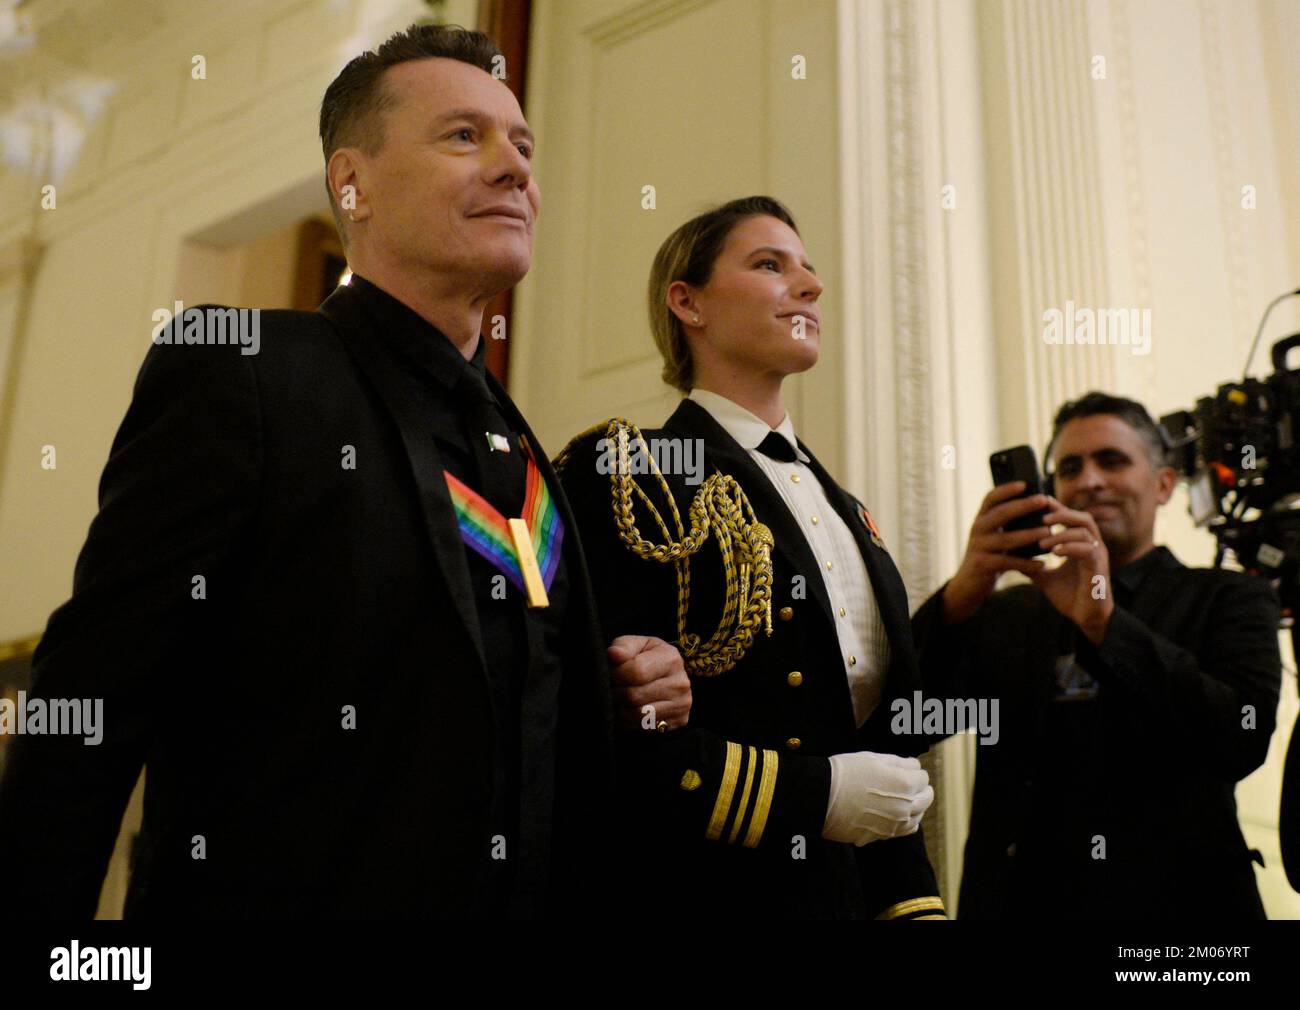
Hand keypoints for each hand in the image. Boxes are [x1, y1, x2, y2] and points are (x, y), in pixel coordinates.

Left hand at [607, 635, 691, 731]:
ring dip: (619, 708)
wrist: (667, 676)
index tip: (609, 673)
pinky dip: (628, 721)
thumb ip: (623, 647)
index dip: (616, 674)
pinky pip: (643, 727)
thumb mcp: (636, 645)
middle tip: (609, 688)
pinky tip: (626, 709)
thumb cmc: (646, 658)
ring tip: (615, 698)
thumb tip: (613, 654)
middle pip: (635, 695)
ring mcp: (681, 705)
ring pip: (637, 714)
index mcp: (671, 659)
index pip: (637, 671)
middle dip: (615, 693)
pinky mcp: (678, 721)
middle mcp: (680, 683)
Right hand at [822, 752, 933, 846]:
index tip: (905, 769)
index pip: (922, 776)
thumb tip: (914, 767)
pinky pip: (905, 830)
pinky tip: (896, 813)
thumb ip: (899, 763)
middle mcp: (905, 807)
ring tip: (903, 798)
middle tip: (909, 783)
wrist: (822, 797)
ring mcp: (895, 824)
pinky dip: (906, 821)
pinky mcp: (884, 835)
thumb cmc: (846, 773)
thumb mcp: (874, 758)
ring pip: (919, 816)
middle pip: (927, 797)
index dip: (913, 771)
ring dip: (915, 806)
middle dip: (920, 788)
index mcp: (905, 784)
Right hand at [942, 481, 1048, 623]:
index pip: (991, 498)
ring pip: (1007, 538)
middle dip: (1023, 505)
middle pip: (1001, 513)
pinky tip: (1042, 564)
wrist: (969, 584)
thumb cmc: (990, 555)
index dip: (1007, 489)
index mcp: (981, 519)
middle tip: (1044, 500)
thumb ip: (1009, 525)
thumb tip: (1039, 508)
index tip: (1025, 483)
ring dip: (1030, 534)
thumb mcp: (995, 536)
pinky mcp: (983, 565)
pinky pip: (1008, 562)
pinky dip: (1027, 564)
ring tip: (1049, 532)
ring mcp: (979, 547)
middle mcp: (978, 529)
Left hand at [1029, 497, 1113, 643]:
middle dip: (1062, 513)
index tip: (1037, 503)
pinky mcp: (1099, 569)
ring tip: (1043, 542)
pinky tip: (1054, 552)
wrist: (1086, 618)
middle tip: (1041, 517)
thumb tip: (1010, 555)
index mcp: (1081, 545)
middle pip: (1083, 518)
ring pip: (1085, 531)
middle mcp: (1093, 546)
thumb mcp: (1045, 577)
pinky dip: (1070, 547)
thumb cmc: (1070, 596)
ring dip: (1062, 533)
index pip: (1072, 519)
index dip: (1057, 508)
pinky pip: (1088, 550)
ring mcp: (1098, 556)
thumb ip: (1032, 564)